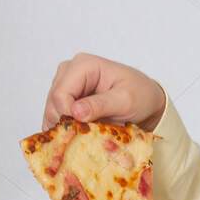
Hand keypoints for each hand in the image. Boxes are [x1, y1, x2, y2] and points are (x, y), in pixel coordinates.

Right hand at [43, 53, 166, 131]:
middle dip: (67, 122)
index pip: (60, 93)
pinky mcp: (66, 101)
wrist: (147, 101)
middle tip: (88, 134)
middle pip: (53, 103)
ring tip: (89, 133)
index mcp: (83, 65)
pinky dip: (67, 129)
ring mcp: (66, 86)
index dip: (68, 115)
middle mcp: (69, 72)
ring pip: (52, 112)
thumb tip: (75, 112)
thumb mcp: (125, 100)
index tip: (83, 129)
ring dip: (67, 127)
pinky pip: (57, 118)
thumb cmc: (140, 95)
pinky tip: (82, 134)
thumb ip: (101, 105)